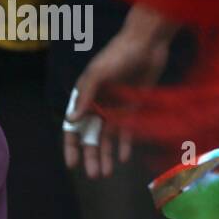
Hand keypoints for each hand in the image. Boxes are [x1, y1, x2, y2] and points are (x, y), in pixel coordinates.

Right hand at [64, 22, 171, 178]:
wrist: (147, 42)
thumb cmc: (118, 53)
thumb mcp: (98, 73)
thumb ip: (86, 96)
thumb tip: (71, 121)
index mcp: (85, 96)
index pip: (74, 127)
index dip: (72, 145)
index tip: (72, 164)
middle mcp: (100, 104)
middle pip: (92, 136)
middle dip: (91, 156)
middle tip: (95, 175)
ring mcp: (118, 106)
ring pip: (109, 136)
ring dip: (107, 154)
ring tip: (108, 172)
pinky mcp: (135, 106)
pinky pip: (129, 129)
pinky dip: (126, 143)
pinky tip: (125, 157)